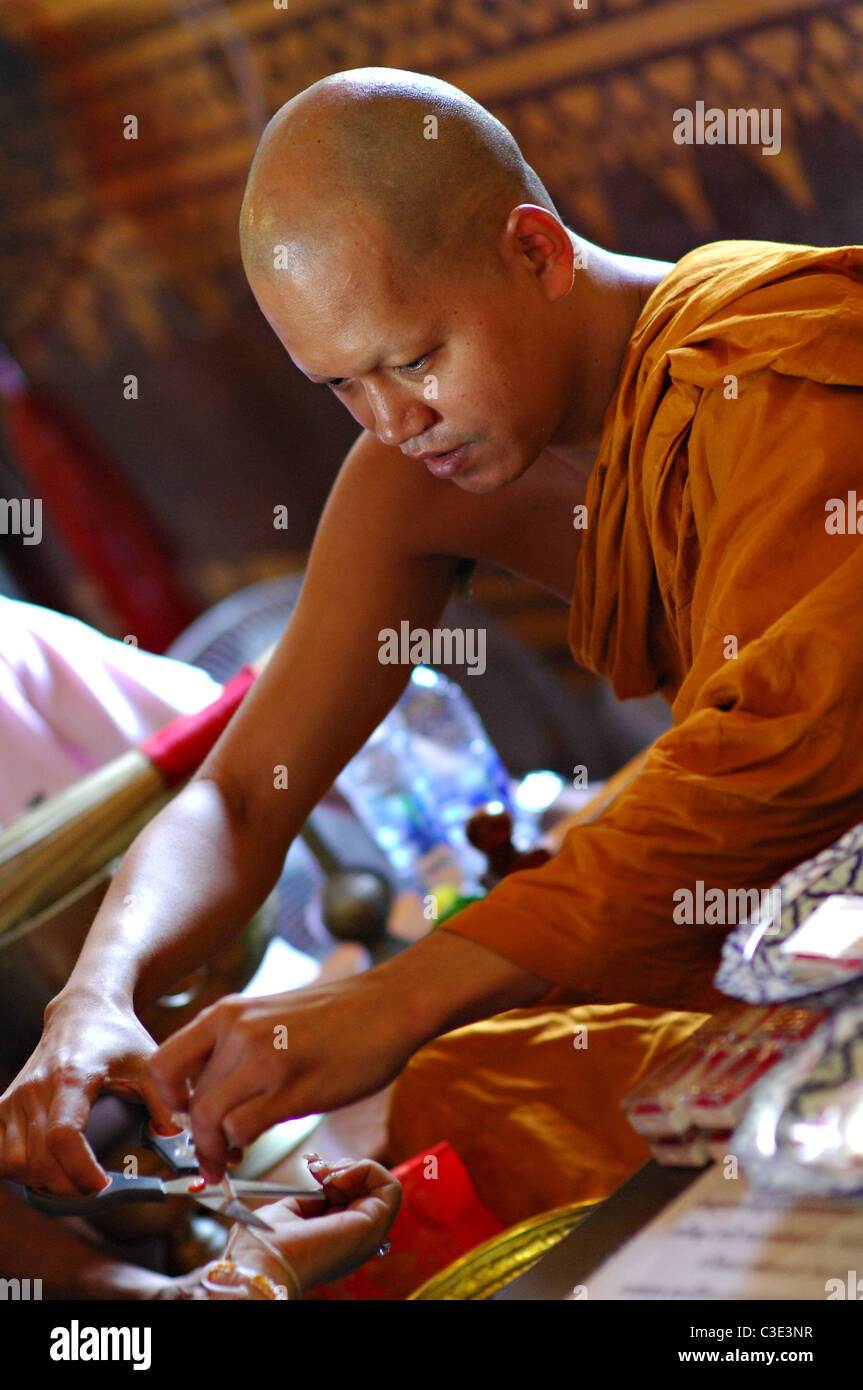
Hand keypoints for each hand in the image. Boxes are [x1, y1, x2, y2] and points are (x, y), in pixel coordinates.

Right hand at [0, 989, 175, 1193]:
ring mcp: (15, 1097)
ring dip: (41, 1182)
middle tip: (96, 1192)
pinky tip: (43, 1169)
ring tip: (72, 1179)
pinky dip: (16, 1170)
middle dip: (67, 1187)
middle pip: (38, 1158)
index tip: (103, 1186)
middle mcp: (36, 1087)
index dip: (80, 1170)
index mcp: (73, 1077)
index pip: (63, 1135)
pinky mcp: (3, 1104)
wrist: (83, 1012)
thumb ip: (166, 1102)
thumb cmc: (118, 1039)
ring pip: (13, 1162)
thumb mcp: (149, 1063)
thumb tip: (178, 1142)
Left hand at [148, 972, 418, 1182]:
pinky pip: (242, 1129)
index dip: (164, 1102)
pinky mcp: (291, 1086)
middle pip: (189, 1101)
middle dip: (196, 1139)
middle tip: (213, 1154)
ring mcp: (263, 1058)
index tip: (184, 1119)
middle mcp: (237, 1032)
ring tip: (229, 1159)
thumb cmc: (336, 1016)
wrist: (389, 1006)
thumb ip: (236, 1047)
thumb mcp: (270, 1017)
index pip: (163, 1064)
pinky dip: (238, 1150)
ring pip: (208, 1119)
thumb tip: (206, 1094)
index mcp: (227, 1013)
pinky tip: (250, 1152)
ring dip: (213, 1150)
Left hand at [221, 1154, 400, 1292]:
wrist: (264, 1259)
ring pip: (383, 1187)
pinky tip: (339, 1178)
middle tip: (320, 1170)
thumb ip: (313, 1197)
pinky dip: (367, 1170)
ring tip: (330, 1174)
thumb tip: (327, 1175)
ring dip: (356, 1168)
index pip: (351, 1198)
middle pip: (369, 1191)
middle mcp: (355, 1240)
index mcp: (335, 1241)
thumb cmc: (267, 1243)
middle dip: (345, 1168)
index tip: (312, 1171)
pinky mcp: (375, 1225)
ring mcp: (368, 1235)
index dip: (335, 1177)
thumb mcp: (291, 1210)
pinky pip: (390, 1186)